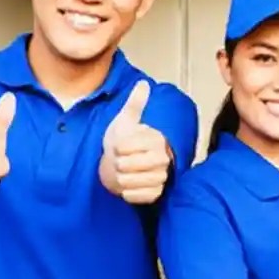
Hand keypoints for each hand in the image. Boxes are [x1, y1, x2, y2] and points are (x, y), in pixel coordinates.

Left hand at [100, 81, 170, 204]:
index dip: (116, 146)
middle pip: (124, 165)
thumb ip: (135, 103)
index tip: (121, 145)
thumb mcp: (126, 120)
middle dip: (117, 163)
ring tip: (125, 172)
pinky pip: (132, 195)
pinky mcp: (155, 194)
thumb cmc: (123, 142)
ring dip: (120, 178)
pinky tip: (129, 185)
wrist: (124, 165)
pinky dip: (125, 192)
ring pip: (127, 181)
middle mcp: (162, 159)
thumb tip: (143, 83)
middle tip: (122, 160)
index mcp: (156, 139)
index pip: (123, 146)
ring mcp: (160, 177)